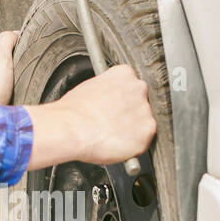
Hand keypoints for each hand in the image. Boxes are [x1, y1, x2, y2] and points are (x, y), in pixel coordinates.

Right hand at [24, 65, 155, 170]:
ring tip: (111, 136)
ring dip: (132, 130)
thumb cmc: (74, 112)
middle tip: (113, 123)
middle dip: (129, 113)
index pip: (130, 84)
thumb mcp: (88, 88)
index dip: (121, 99)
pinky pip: (144, 140)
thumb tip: (105, 100)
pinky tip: (117, 145)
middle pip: (140, 102)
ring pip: (143, 122)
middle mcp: (138, 88)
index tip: (114, 107)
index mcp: (123, 74)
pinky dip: (133, 146)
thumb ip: (105, 91)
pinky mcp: (147, 131)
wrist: (72, 128)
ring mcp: (145, 110)